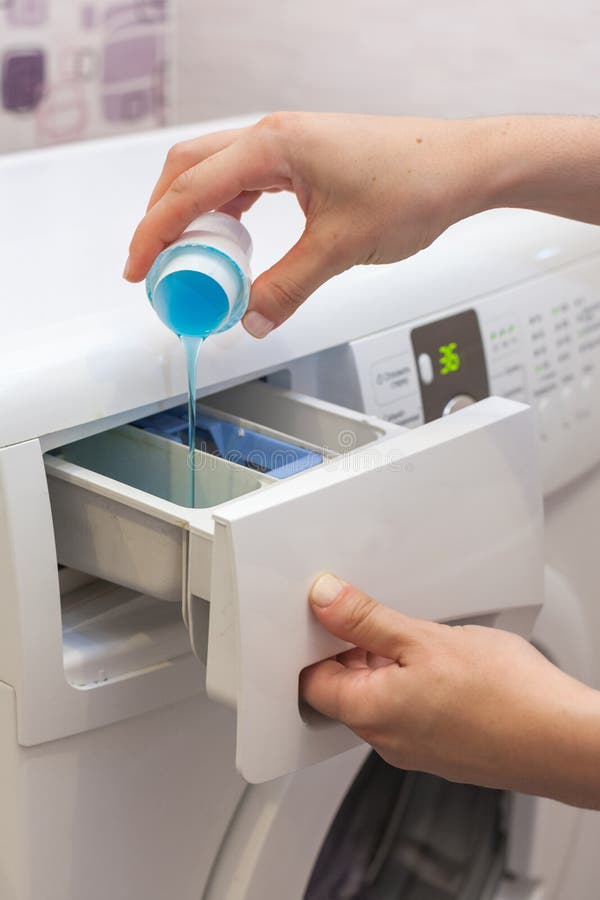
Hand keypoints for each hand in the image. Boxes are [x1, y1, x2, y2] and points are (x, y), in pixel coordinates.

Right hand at [124, 112, 492, 336]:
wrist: (462, 167)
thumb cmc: (414, 186)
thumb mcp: (340, 248)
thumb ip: (288, 288)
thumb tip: (249, 319)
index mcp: (274, 145)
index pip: (191, 188)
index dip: (155, 231)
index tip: (137, 266)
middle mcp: (275, 137)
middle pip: (190, 169)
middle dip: (163, 216)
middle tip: (156, 264)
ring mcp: (289, 146)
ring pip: (217, 174)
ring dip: (196, 215)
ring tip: (192, 261)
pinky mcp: (305, 160)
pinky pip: (247, 183)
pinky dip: (229, 213)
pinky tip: (234, 242)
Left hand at [301, 574, 599, 808]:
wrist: (563, 739)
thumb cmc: (505, 697)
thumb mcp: (424, 638)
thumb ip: (366, 619)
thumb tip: (326, 600)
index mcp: (369, 713)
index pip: (312, 681)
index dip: (314, 643)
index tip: (325, 615)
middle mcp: (385, 740)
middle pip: (344, 690)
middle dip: (351, 651)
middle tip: (374, 617)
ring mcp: (414, 750)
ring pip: (378, 700)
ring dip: (384, 666)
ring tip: (415, 637)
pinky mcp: (441, 751)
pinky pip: (408, 713)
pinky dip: (410, 685)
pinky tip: (439, 664)